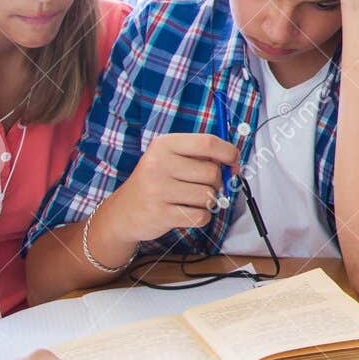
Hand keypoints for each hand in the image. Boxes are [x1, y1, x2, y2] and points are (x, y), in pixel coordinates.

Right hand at [100, 132, 240, 245]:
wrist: (123, 212)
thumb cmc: (156, 182)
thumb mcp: (172, 159)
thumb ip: (202, 156)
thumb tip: (235, 164)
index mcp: (164, 145)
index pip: (208, 142)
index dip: (229, 152)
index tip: (233, 162)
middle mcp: (158, 164)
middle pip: (212, 172)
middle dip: (215, 182)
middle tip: (199, 186)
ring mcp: (158, 190)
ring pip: (209, 196)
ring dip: (206, 202)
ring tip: (188, 200)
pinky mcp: (160, 214)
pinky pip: (201, 216)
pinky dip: (200, 217)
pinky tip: (185, 212)